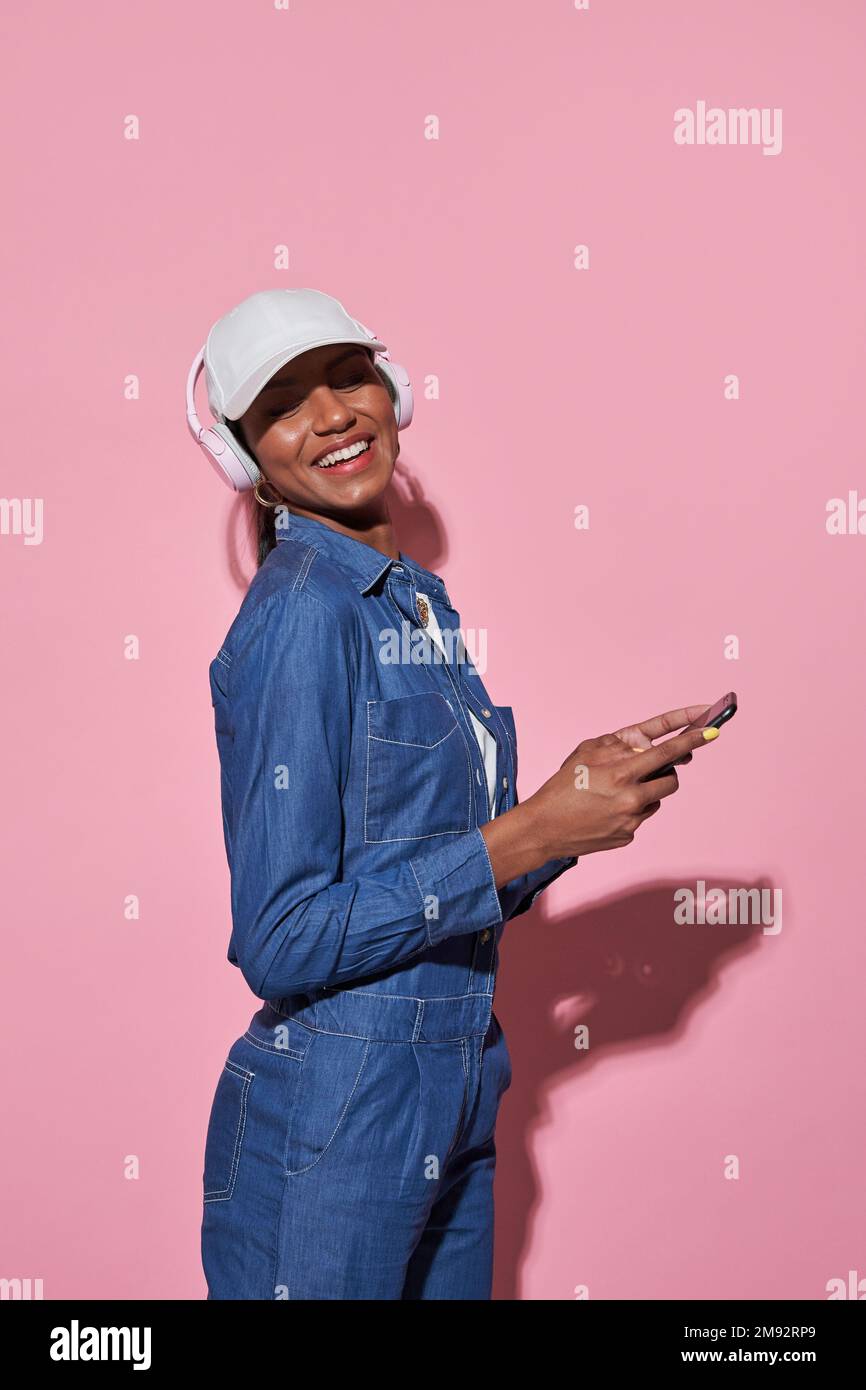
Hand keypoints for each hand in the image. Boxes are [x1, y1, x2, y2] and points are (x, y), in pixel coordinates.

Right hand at [525, 704, 716, 859]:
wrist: (543, 827)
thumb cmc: (562, 784)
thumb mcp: (586, 752)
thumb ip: (618, 744)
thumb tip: (645, 742)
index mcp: (621, 771)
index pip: (667, 751)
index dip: (693, 739)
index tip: (713, 731)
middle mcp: (631, 796)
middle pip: (671, 779)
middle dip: (665, 771)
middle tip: (645, 769)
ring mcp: (632, 819)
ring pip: (657, 798)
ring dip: (646, 791)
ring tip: (615, 792)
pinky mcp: (629, 835)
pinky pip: (641, 816)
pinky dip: (630, 810)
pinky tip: (605, 810)